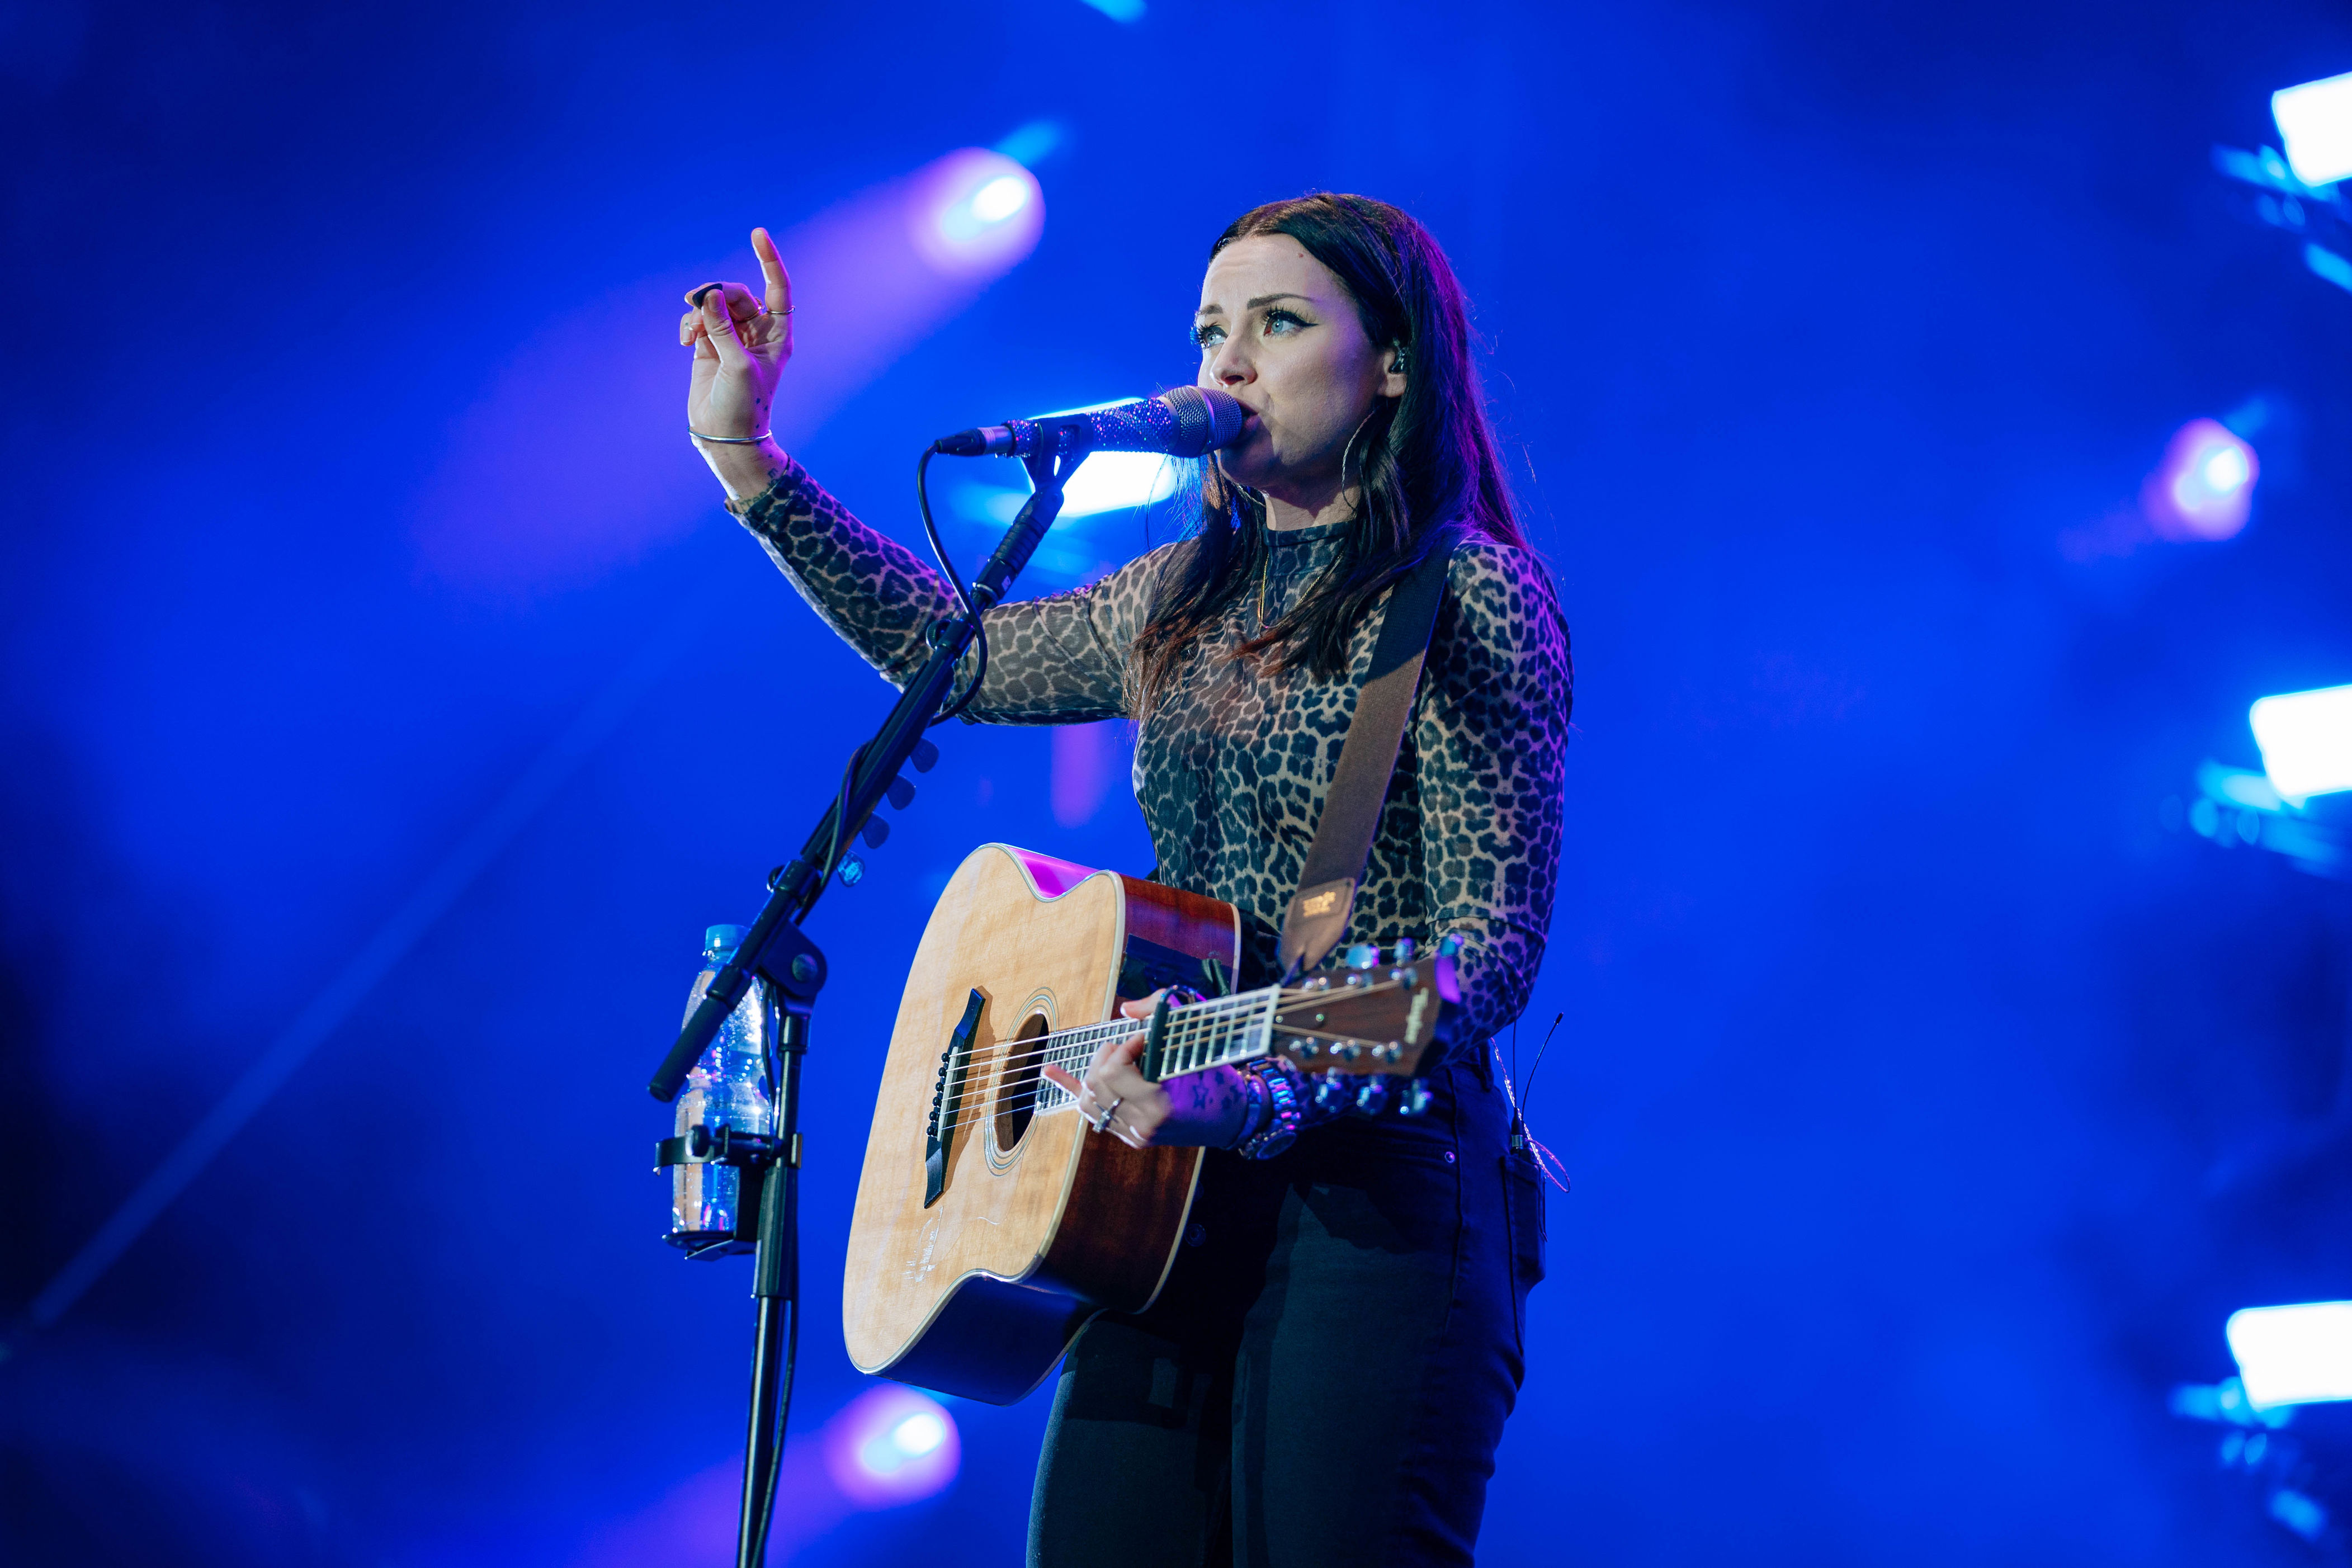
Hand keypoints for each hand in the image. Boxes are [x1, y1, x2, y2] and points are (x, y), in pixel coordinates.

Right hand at [679, 229, 791, 493]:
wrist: (723, 435)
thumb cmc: (743, 406)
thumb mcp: (736, 365)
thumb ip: (722, 328)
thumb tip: (708, 296)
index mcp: (777, 335)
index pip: (778, 288)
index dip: (769, 260)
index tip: (757, 233)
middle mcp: (757, 332)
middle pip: (738, 292)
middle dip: (718, 295)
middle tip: (697, 305)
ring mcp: (732, 337)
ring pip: (715, 304)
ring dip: (700, 312)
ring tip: (691, 334)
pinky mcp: (709, 345)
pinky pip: (698, 319)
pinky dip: (689, 324)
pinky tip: (685, 342)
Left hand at [1042, 991, 1251, 1149]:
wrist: (1234, 1116)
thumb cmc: (1218, 1076)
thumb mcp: (1199, 1039)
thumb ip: (1164, 1010)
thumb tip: (1124, 1010)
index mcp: (1159, 1106)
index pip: (1116, 1069)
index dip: (1126, 1044)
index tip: (1144, 1037)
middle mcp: (1142, 1126)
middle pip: (1098, 1080)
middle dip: (1110, 1054)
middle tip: (1135, 1045)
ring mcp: (1133, 1135)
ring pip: (1088, 1097)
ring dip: (1096, 1068)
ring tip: (1115, 1055)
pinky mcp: (1130, 1137)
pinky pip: (1091, 1111)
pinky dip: (1071, 1087)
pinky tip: (1049, 1071)